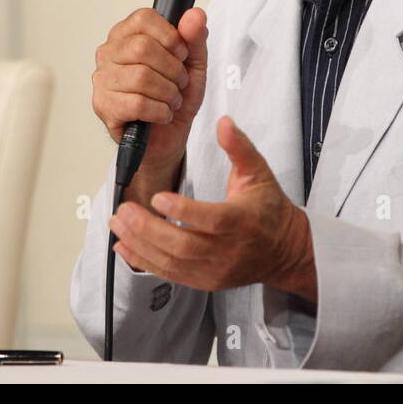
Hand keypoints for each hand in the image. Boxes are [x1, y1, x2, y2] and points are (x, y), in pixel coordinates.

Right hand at [92, 6, 208, 199]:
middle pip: (142, 48)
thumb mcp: (193, 64)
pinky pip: (137, 103)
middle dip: (172, 69)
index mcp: (127, 34)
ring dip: (168, 92)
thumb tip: (195, 15)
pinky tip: (162, 114)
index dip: (171, 37)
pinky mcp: (103, 106)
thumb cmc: (175, 95)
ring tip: (171, 99)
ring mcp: (102, 79)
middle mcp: (108, 52)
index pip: (144, 18)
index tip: (181, 54)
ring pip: (141, 77)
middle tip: (179, 82)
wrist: (169, 134)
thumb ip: (195, 37)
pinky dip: (160, 111)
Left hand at [109, 115, 317, 303]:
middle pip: (184, 245)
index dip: (182, 211)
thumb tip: (223, 122)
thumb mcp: (259, 172)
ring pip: (172, 262)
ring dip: (140, 244)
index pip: (210, 219)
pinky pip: (170, 275)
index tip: (157, 197)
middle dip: (149, 229)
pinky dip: (144, 262)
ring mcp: (215, 270)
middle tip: (124, 210)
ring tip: (118, 225)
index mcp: (242, 220)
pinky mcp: (205, 282)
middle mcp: (227, 250)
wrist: (284, 250)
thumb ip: (239, 147)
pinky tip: (124, 246)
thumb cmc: (268, 209)